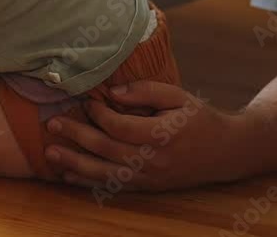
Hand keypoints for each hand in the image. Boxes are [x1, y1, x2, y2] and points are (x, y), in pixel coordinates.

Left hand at [44, 81, 243, 191]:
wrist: (225, 152)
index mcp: (161, 135)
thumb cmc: (199, 118)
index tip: (88, 101)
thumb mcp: (178, 96)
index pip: (119, 127)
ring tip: (50, 153)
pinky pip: (112, 186)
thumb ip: (146, 90)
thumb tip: (113, 91)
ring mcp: (149, 177)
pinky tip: (69, 174)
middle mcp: (153, 160)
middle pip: (106, 149)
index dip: (99, 114)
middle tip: (52, 124)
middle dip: (76, 136)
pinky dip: (88, 181)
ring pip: (104, 173)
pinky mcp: (147, 186)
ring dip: (74, 163)